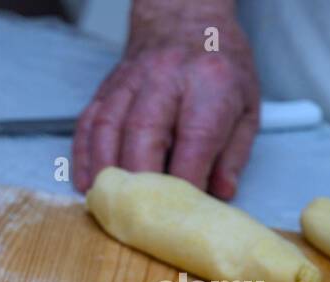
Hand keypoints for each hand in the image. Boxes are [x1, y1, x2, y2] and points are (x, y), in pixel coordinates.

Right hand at [72, 0, 258, 199]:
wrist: (185, 19)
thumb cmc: (218, 67)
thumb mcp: (246, 105)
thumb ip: (233, 152)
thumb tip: (219, 192)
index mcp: (209, 81)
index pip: (195, 137)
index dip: (187, 179)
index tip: (185, 208)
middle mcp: (166, 77)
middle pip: (144, 133)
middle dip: (140, 180)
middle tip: (142, 213)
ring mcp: (131, 81)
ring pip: (108, 128)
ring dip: (106, 171)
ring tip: (109, 203)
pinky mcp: (107, 89)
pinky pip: (87, 124)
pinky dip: (84, 157)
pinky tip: (88, 182)